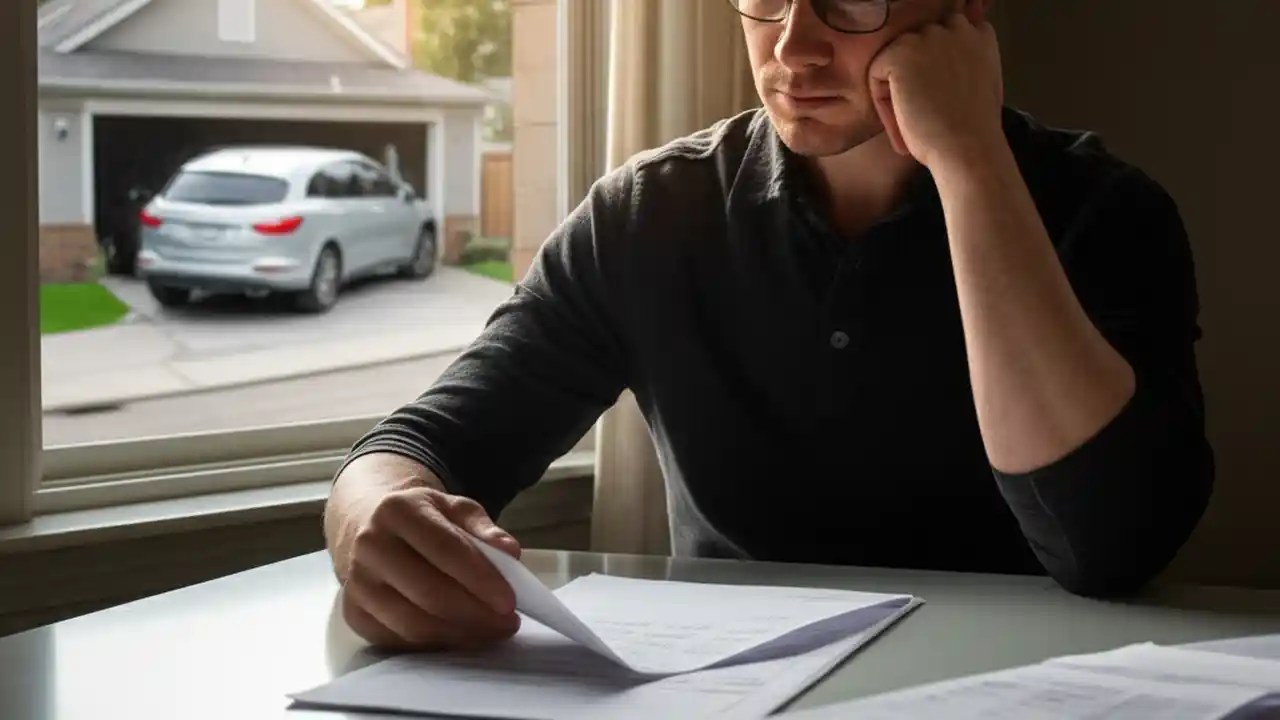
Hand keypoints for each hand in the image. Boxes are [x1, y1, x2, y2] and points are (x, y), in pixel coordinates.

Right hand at [329, 457, 522, 650]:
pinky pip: (399, 640)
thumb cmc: (422, 518)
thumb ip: (484, 528)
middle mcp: (371, 545)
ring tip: (490, 631)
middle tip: (507, 622)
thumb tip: (510, 551)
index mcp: (398, 510)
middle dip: (475, 614)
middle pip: (429, 593)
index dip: (480, 579)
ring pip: (414, 624)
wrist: (368, 525)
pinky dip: (436, 643)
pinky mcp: (353, 613)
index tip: (509, 601)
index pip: (446, 549)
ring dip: (460, 634)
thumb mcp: (454, 509)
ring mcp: (357, 583)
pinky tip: (461, 635)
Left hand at [868, 3, 1004, 169]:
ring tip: (912, 119)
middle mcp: (955, 27)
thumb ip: (966, 61)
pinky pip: (877, 73)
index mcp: (979, 33)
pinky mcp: (902, 54)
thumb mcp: (982, 81)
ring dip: (897, 87)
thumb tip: (937, 66)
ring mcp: (928, 38)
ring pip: (896, 58)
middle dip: (914, 74)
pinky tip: (904, 120)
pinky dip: (883, 102)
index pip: (946, 34)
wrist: (968, 145)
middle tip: (922, 110)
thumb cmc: (974, 128)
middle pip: (916, 45)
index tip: (935, 93)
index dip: (933, 64)